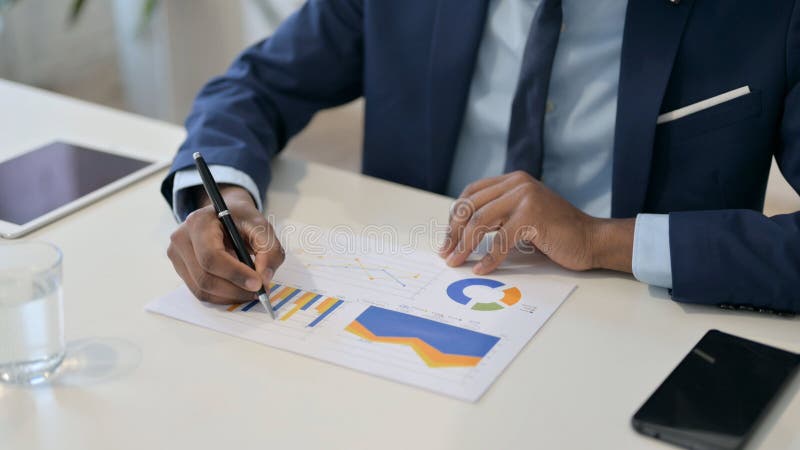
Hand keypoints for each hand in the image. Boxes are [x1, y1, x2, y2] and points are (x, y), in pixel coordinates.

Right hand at [167, 185, 284, 303]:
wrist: (224, 215)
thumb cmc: (241, 219)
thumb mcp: (262, 226)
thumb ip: (269, 250)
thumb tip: (264, 278)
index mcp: (199, 222)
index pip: (211, 256)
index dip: (235, 274)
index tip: (258, 283)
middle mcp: (182, 238)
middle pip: (205, 277)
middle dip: (235, 289)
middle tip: (259, 291)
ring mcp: (177, 255)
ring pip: (202, 289)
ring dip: (230, 296)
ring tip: (250, 289)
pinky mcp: (180, 269)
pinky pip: (200, 291)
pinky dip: (222, 296)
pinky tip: (237, 288)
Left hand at [439, 171, 634, 274]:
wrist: (591, 240)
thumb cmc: (556, 233)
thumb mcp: (521, 217)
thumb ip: (497, 216)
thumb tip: (459, 235)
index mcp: (512, 180)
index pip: (471, 193)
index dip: (454, 216)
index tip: (447, 238)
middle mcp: (517, 183)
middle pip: (471, 206)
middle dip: (454, 233)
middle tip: (446, 254)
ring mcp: (525, 197)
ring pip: (480, 221)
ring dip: (464, 245)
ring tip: (456, 262)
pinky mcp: (533, 216)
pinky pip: (500, 240)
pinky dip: (488, 258)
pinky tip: (481, 269)